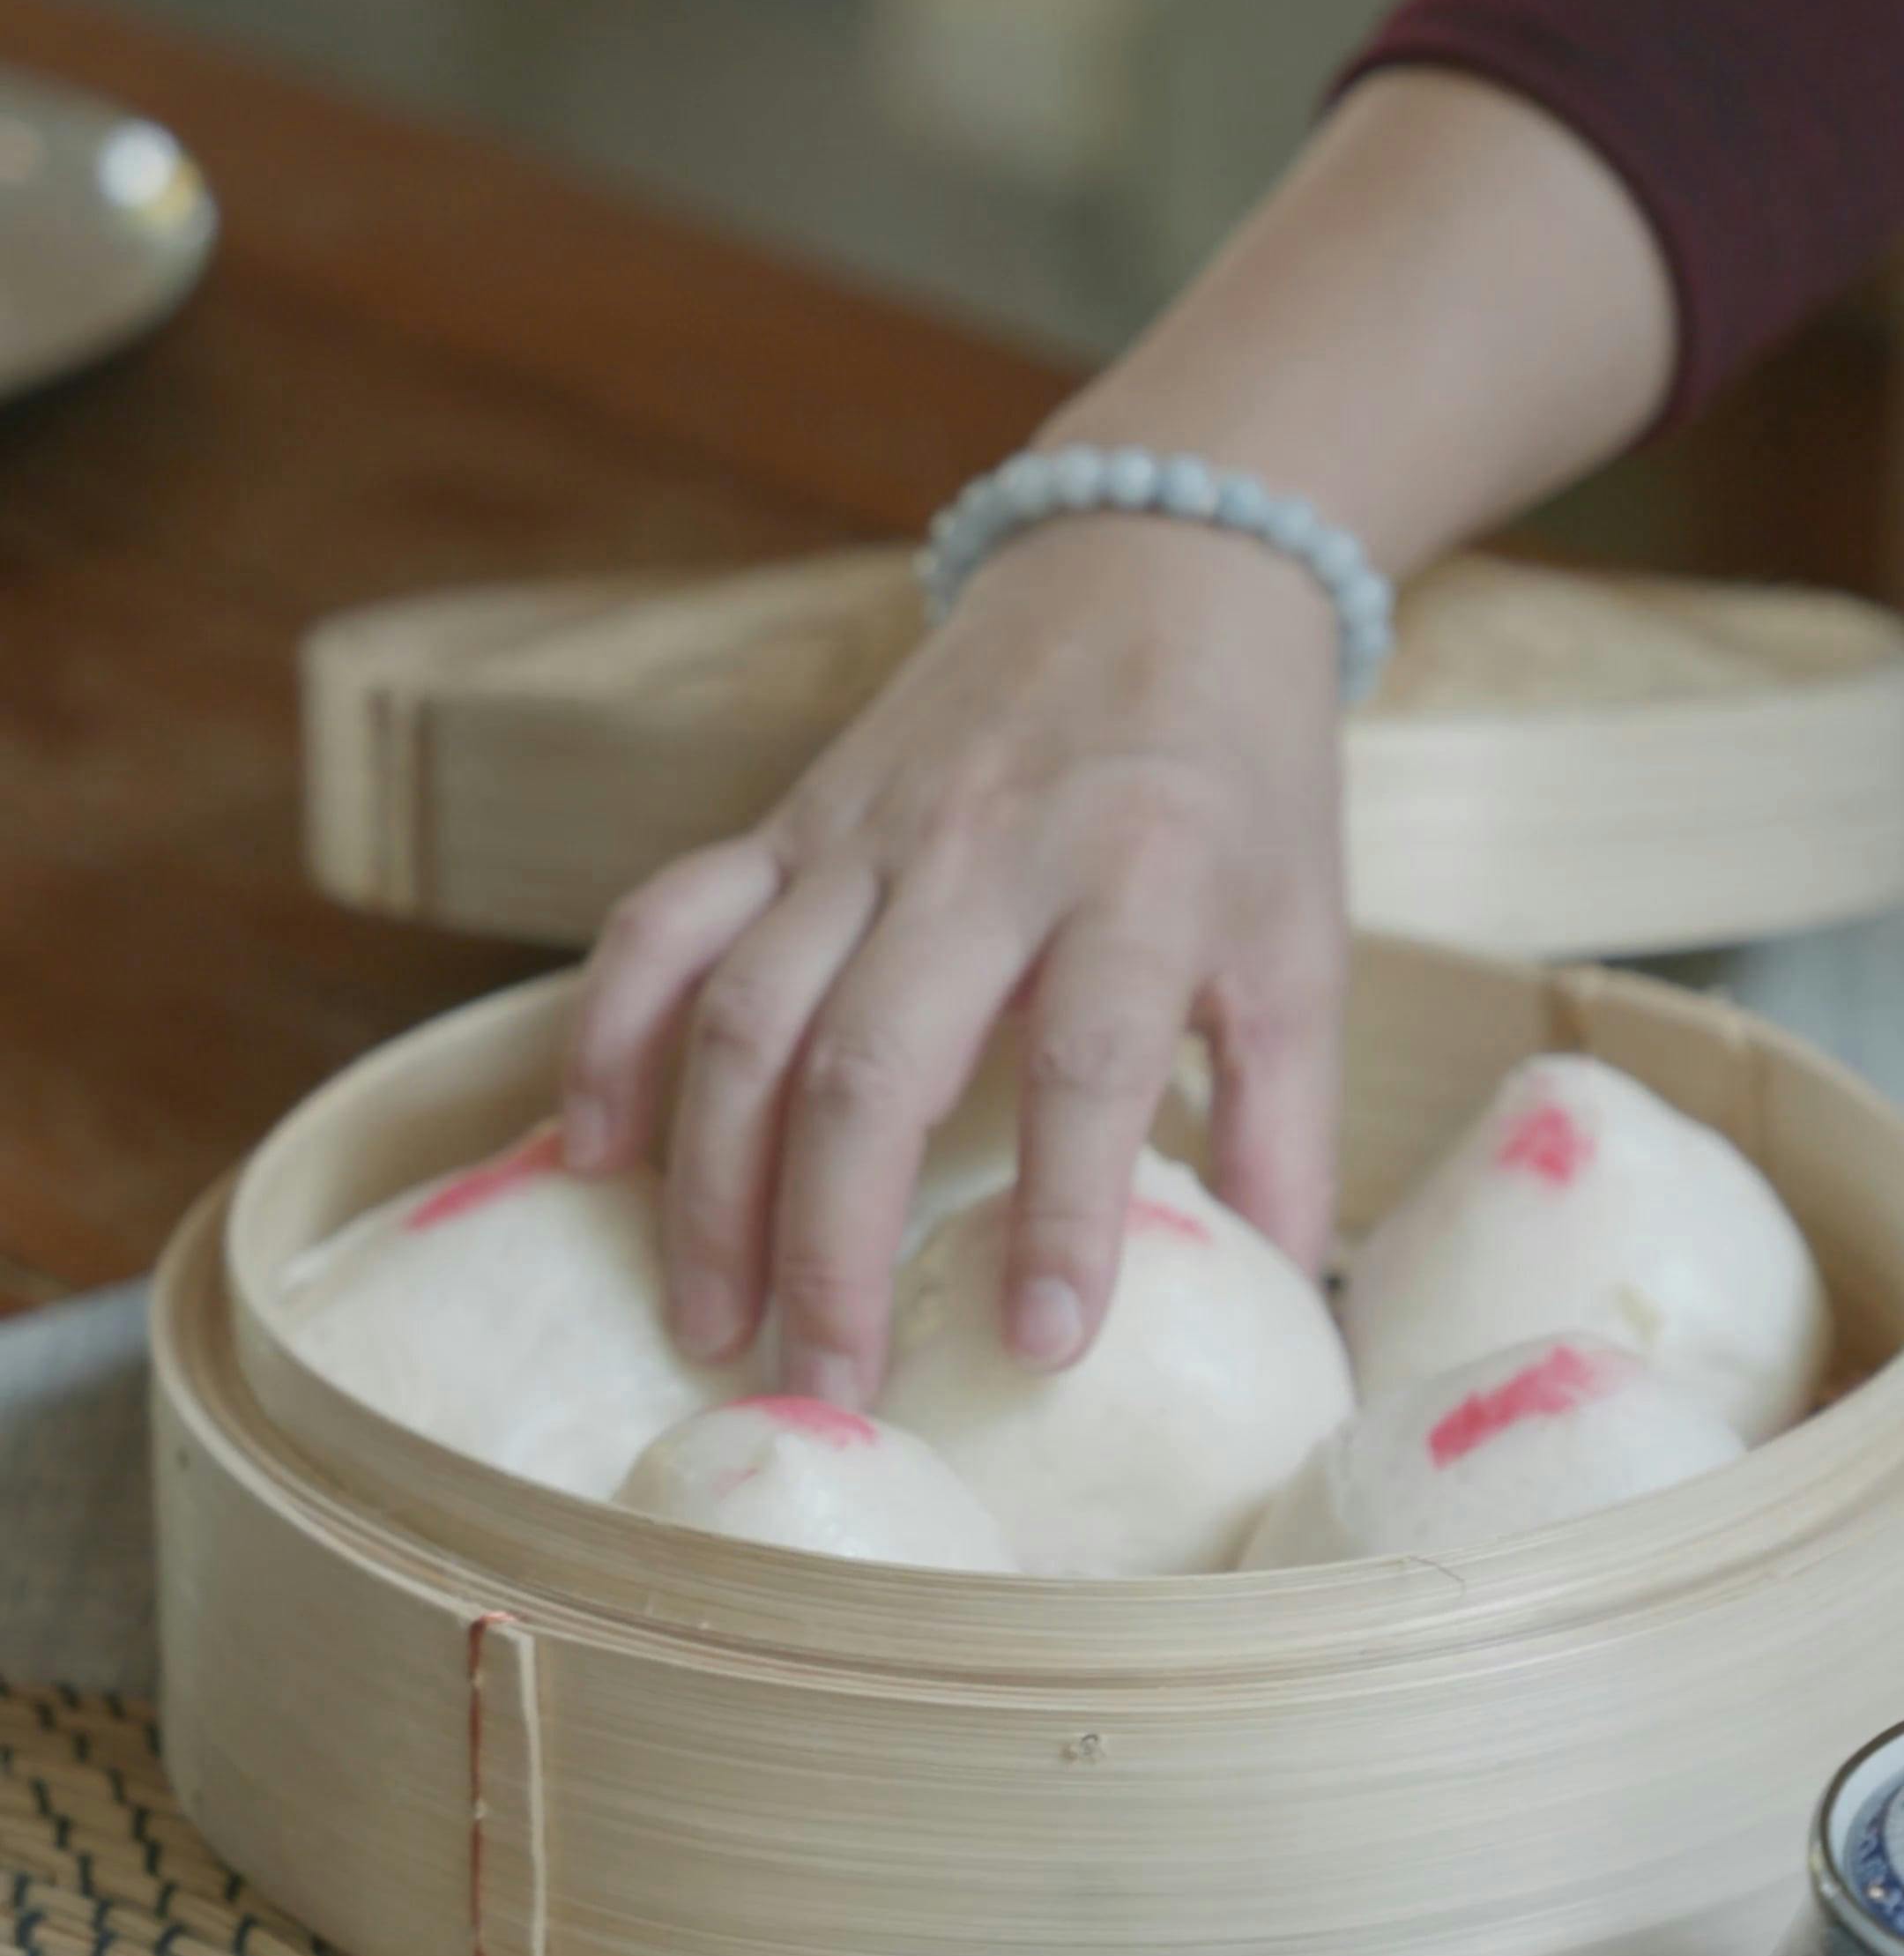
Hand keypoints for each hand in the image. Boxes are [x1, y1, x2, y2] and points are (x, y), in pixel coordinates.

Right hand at [562, 513, 1345, 1403]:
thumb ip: (1286, 1126)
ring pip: (747, 1012)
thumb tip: (1281, 1304)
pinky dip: (610, 1033)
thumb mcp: (1302, 946)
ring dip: (711, 1180)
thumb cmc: (1238, 788)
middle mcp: (986, 854)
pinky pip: (665, 923)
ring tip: (709, 1322)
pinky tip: (591, 1156)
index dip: (1066, 1209)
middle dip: (832, 1240)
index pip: (1092, 1058)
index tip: (1042, 1347)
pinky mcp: (787, 818)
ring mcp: (863, 834)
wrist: (1153, 572)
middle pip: (872, 1060)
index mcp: (1141, 879)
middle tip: (825, 1383)